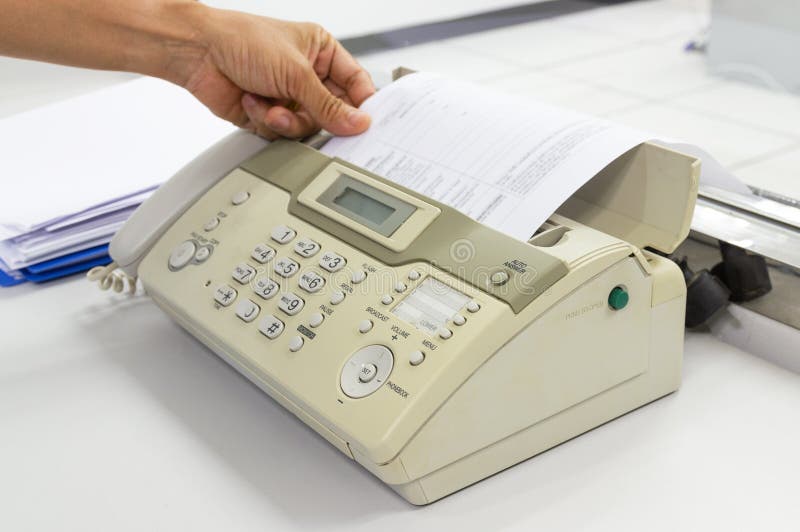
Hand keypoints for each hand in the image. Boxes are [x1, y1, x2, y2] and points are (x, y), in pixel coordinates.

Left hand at [181, 9, 374, 138]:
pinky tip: (254, 103)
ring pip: (306, 127)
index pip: (355, 83)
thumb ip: (328, 104)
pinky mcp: (268, 114)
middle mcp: (306, 75)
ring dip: (287, 121)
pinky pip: (282, 133)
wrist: (197, 52)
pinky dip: (268, 123)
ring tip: (271, 108)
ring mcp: (287, 96)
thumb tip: (358, 123)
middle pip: (332, 112)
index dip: (362, 105)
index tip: (366, 124)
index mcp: (321, 52)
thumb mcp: (295, 72)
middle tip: (310, 117)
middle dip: (316, 117)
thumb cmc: (242, 40)